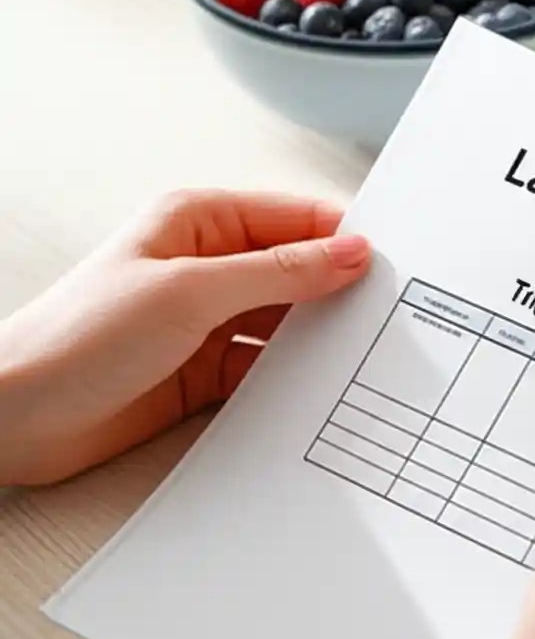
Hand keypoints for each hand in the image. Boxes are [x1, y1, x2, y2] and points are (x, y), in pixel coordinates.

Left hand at [0, 189, 370, 485]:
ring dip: (318, 340)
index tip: (392, 267)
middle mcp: (209, 266)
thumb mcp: (189, 291)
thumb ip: (278, 272)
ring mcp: (208, 321)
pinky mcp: (206, 370)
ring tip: (360, 356)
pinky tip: (318, 390)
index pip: (296, 219)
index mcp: (200, 221)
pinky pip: (268, 369)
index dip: (345, 240)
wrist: (17, 418)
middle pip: (299, 272)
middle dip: (340, 292)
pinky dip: (294, 380)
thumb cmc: (76, 337)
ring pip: (288, 323)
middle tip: (387, 316)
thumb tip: (349, 253)